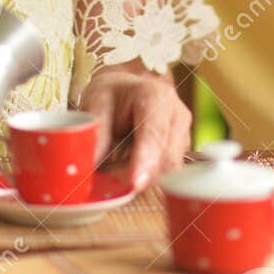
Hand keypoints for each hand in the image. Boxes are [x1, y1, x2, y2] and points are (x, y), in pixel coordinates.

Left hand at [78, 62, 191, 190]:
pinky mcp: (183, 150)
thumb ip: (95, 134)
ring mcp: (184, 134)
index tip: (135, 183)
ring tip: (116, 162)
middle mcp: (176, 115)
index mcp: (155, 96)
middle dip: (136, 173)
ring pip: (168, 171)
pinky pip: (168, 174)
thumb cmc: (112, 95)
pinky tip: (131, 165)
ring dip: (140, 176)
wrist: (128, 89)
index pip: (154, 134)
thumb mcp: (96, 104)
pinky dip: (146, 176)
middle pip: (166, 160)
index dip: (145, 160)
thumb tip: (89, 166)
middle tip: (107, 171)